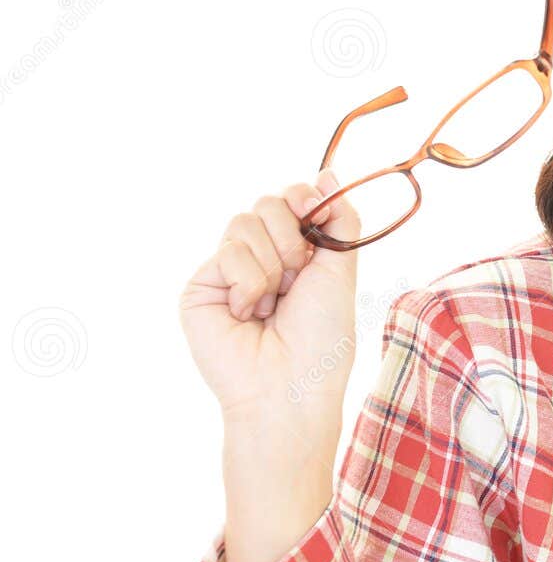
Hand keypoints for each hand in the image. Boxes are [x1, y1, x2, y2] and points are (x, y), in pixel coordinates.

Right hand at [178, 167, 362, 561]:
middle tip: (297, 273)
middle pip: (268, 202)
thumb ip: (337, 221)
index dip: (303, 199)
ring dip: (271, 260)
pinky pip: (227, 250)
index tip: (314, 210)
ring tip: (274, 301)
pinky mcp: (202, 287)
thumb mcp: (341, 271)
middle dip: (290, 234)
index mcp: (297, 255)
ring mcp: (229, 272)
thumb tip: (328, 174)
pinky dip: (249, 280)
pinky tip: (249, 312)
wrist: (289, 386)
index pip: (292, 200)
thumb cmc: (322, 340)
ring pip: (245, 221)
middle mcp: (262, 259)